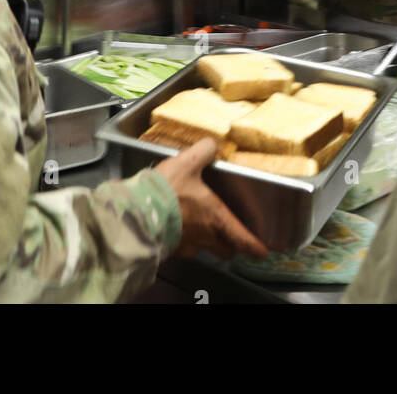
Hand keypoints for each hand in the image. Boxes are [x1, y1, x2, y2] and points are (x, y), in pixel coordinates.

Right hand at [154, 139, 268, 259]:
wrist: (134, 212)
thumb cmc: (166, 191)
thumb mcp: (187, 162)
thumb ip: (204, 151)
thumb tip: (212, 144)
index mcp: (215, 217)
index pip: (241, 238)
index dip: (254, 246)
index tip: (262, 252)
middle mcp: (204, 236)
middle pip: (225, 250)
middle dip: (230, 246)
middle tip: (230, 238)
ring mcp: (186, 246)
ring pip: (203, 250)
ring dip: (205, 243)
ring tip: (200, 229)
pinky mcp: (168, 249)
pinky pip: (182, 248)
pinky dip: (183, 240)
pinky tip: (176, 227)